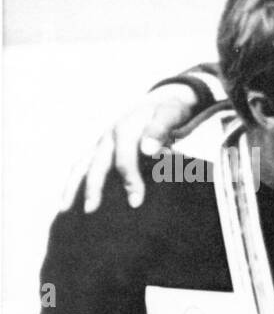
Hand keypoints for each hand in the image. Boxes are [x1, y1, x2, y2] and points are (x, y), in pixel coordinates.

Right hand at [62, 83, 201, 213]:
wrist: (161, 103)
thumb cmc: (168, 111)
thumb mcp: (170, 115)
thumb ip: (159, 130)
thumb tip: (147, 149)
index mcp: (125, 127)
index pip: (124, 158)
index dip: (129, 179)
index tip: (135, 201)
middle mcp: (109, 135)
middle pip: (96, 163)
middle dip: (93, 187)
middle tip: (91, 210)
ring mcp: (102, 142)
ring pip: (81, 164)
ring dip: (72, 185)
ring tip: (64, 208)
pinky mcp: (100, 149)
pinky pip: (82, 166)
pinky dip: (74, 182)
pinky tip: (69, 201)